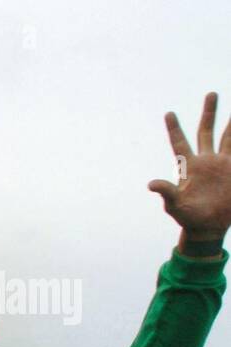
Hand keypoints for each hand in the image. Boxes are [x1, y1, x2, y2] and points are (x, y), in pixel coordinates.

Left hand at [149, 92, 230, 242]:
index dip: (174, 129)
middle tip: (212, 93)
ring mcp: (221, 164)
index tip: (169, 113)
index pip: (179, 143)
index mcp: (188, 167)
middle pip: (206, 132)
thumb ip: (166, 192)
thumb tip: (150, 184)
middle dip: (209, 113)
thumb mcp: (175, 205)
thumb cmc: (188, 217)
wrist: (208, 227)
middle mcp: (205, 161)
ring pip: (227, 137)